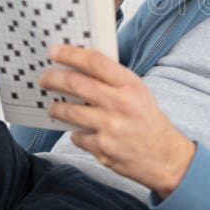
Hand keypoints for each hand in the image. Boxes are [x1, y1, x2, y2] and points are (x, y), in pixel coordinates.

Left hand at [39, 44, 195, 198]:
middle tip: (45, 78)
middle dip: (53, 78)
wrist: (165, 157)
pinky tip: (84, 132)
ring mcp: (109, 127)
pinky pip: (76, 136)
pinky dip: (77, 133)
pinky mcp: (102, 148)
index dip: (71, 54)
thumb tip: (81, 70)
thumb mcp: (139, 93)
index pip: (95, 62)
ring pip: (68, 111)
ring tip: (54, 107)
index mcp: (130, 85)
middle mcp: (120, 103)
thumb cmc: (148, 120)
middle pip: (75, 83)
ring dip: (56, 108)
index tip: (55, 52)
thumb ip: (114, 82)